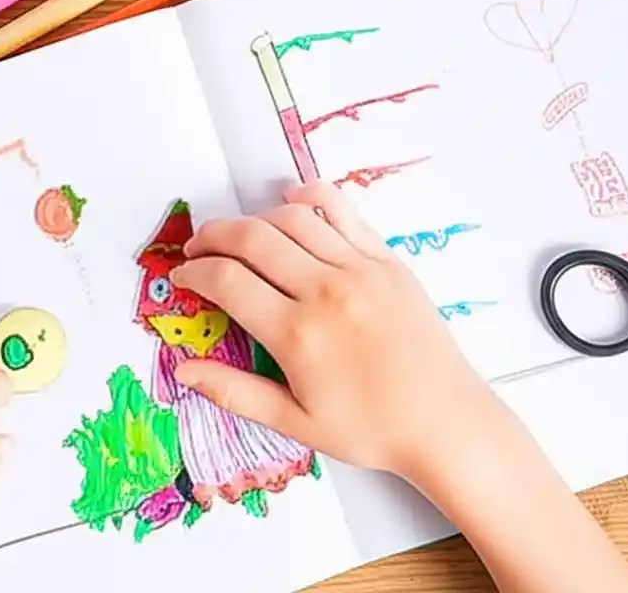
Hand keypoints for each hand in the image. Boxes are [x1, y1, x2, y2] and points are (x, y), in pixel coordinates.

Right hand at [170, 182, 499, 477]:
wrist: (445, 422)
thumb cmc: (372, 429)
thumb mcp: (295, 423)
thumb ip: (234, 392)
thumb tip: (184, 370)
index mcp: (298, 335)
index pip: (227, 282)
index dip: (194, 274)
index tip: (183, 278)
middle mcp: (326, 292)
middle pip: (251, 240)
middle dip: (212, 237)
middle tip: (198, 249)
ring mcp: (360, 270)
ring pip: (291, 219)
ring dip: (253, 219)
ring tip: (237, 235)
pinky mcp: (387, 261)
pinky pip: (342, 211)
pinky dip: (310, 198)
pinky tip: (290, 203)